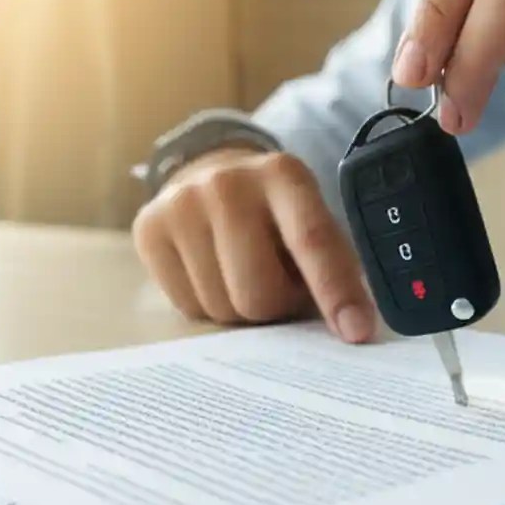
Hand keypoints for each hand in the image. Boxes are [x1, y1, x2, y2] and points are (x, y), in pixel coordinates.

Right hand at [132, 147, 376, 342]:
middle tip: (280, 288)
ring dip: (240, 308)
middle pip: (258, 293)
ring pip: (222, 308)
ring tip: (242, 273)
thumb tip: (353, 327)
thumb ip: (332, 264)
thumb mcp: (309, 219)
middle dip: (276, 308)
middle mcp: (227, 184)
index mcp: (283, 175)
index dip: (335, 291)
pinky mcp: (148, 228)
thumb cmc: (273, 213)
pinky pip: (187, 307)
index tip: (355, 332)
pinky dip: (207, 304)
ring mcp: (181, 204)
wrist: (206, 172)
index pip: (312, 240)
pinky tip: (211, 272)